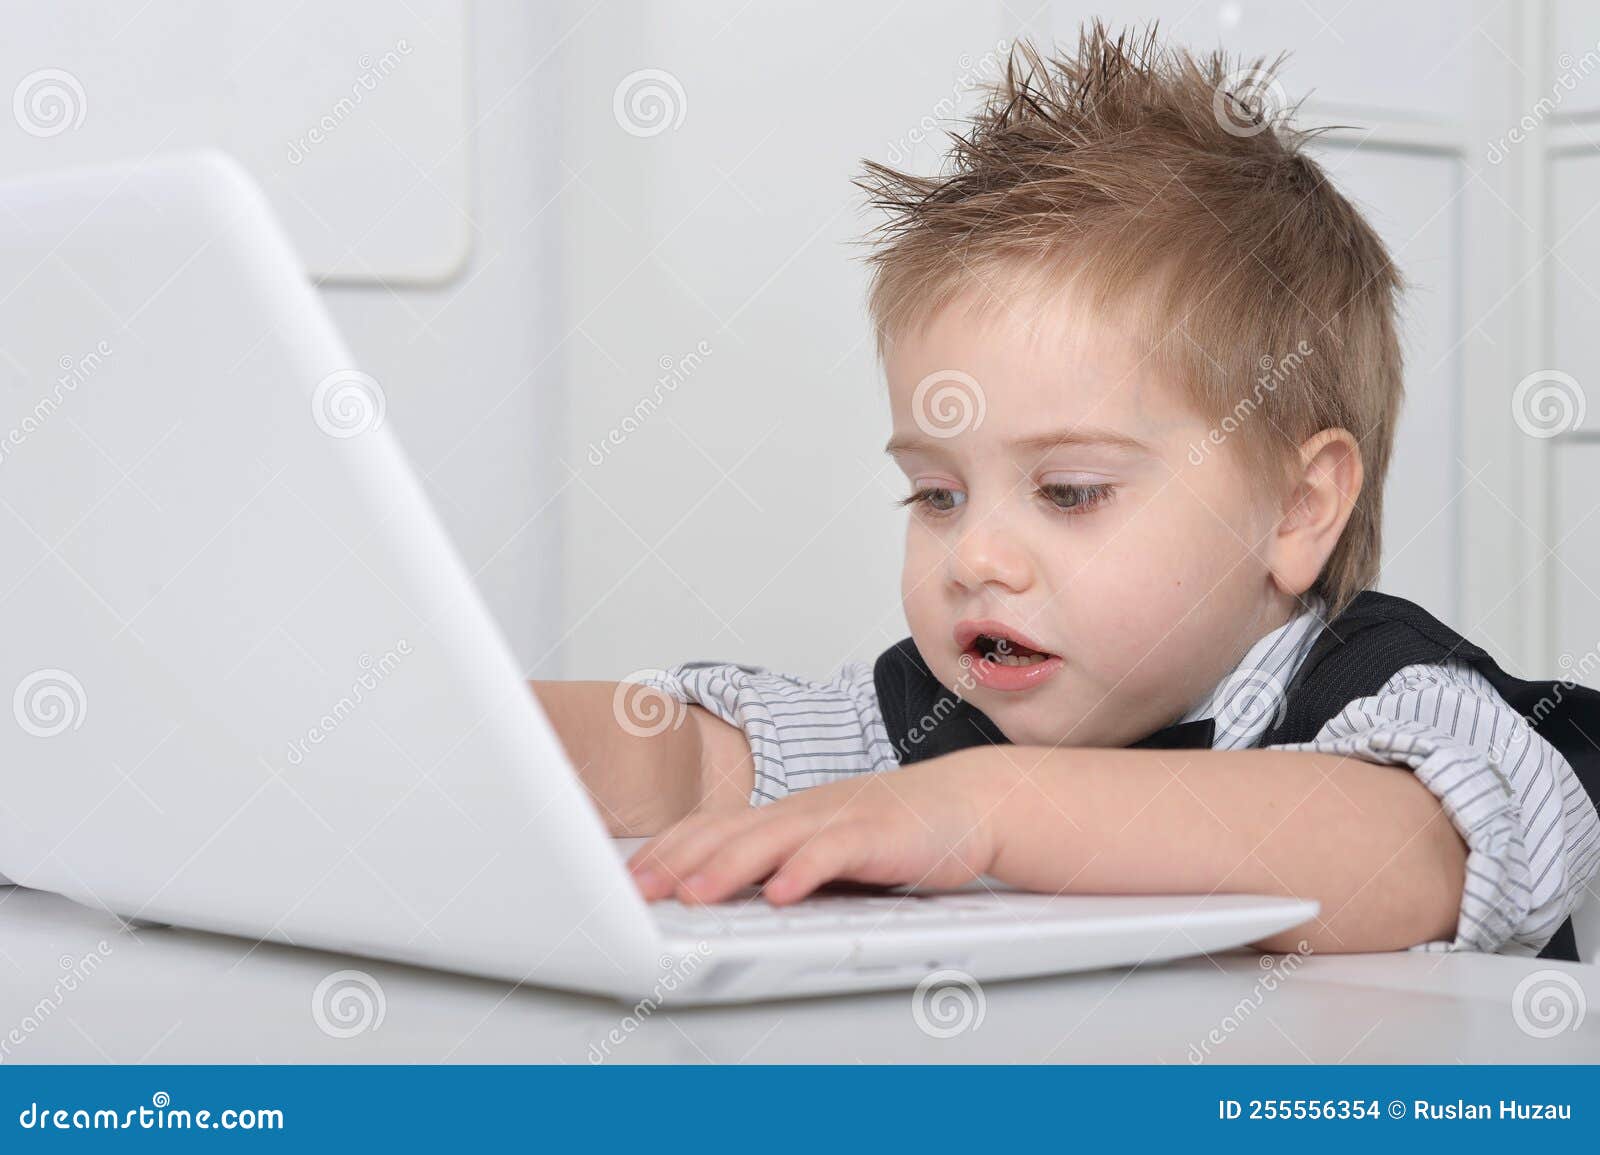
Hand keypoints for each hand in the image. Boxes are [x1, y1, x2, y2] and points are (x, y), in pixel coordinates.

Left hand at [625, 755, 1005, 904]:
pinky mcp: (879, 833)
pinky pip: (836, 852)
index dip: (668, 850)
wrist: (970, 802)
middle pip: (728, 831)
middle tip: (637, 890)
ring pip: (773, 839)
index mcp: (785, 815)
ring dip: (728, 868)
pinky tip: (781, 894)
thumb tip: (722, 897)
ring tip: (693, 896)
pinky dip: (806, 871)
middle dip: (677, 861)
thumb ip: (780, 866)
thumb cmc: (896, 831)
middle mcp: (803, 811)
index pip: (713, 827)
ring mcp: (840, 818)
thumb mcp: (824, 848)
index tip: (628, 878)